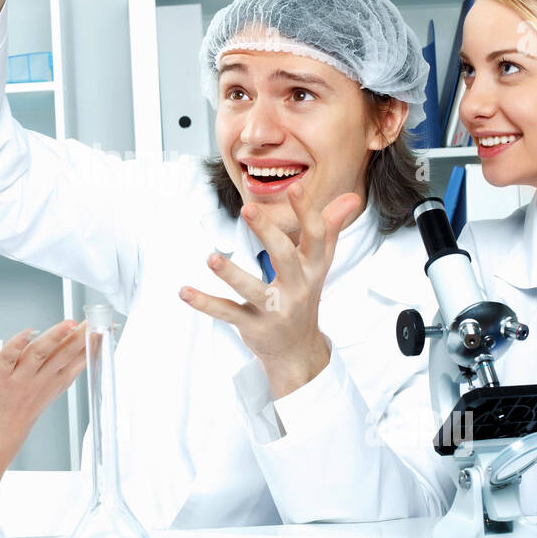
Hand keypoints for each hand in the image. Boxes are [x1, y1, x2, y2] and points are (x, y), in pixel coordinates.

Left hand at [0, 321, 87, 474]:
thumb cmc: (21, 411)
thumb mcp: (51, 390)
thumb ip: (63, 366)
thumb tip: (77, 341)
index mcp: (54, 382)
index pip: (77, 359)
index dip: (91, 344)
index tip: (103, 328)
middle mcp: (39, 379)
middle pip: (62, 355)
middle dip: (79, 338)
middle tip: (92, 323)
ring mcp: (19, 379)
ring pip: (39, 353)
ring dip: (54, 338)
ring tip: (69, 324)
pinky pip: (7, 358)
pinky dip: (17, 344)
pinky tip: (28, 332)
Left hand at [179, 184, 361, 398]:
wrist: (298, 351)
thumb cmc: (305, 297)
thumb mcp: (320, 264)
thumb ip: (330, 229)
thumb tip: (351, 197)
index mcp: (313, 268)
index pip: (315, 236)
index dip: (307, 211)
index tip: (296, 186)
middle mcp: (297, 288)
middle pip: (284, 257)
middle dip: (267, 232)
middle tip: (247, 208)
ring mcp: (274, 309)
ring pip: (253, 290)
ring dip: (231, 274)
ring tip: (211, 258)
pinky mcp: (253, 326)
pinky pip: (227, 313)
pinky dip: (205, 303)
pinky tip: (185, 291)